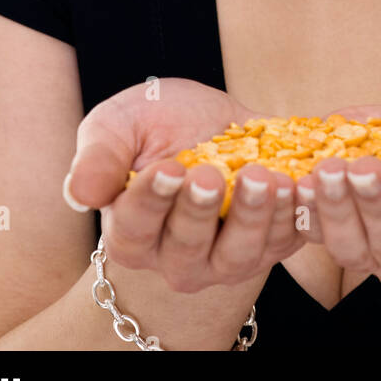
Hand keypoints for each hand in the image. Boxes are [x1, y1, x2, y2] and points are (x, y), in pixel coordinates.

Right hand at [62, 77, 300, 290]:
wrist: (210, 122)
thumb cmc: (155, 125)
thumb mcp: (119, 123)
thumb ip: (98, 154)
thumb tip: (79, 192)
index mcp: (132, 233)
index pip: (136, 227)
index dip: (152, 200)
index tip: (168, 167)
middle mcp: (177, 259)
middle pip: (187, 249)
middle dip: (200, 212)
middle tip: (211, 174)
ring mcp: (226, 257)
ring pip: (239, 255)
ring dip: (254, 217)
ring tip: (263, 177)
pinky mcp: (271, 244)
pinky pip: (286, 240)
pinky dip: (297, 214)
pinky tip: (301, 182)